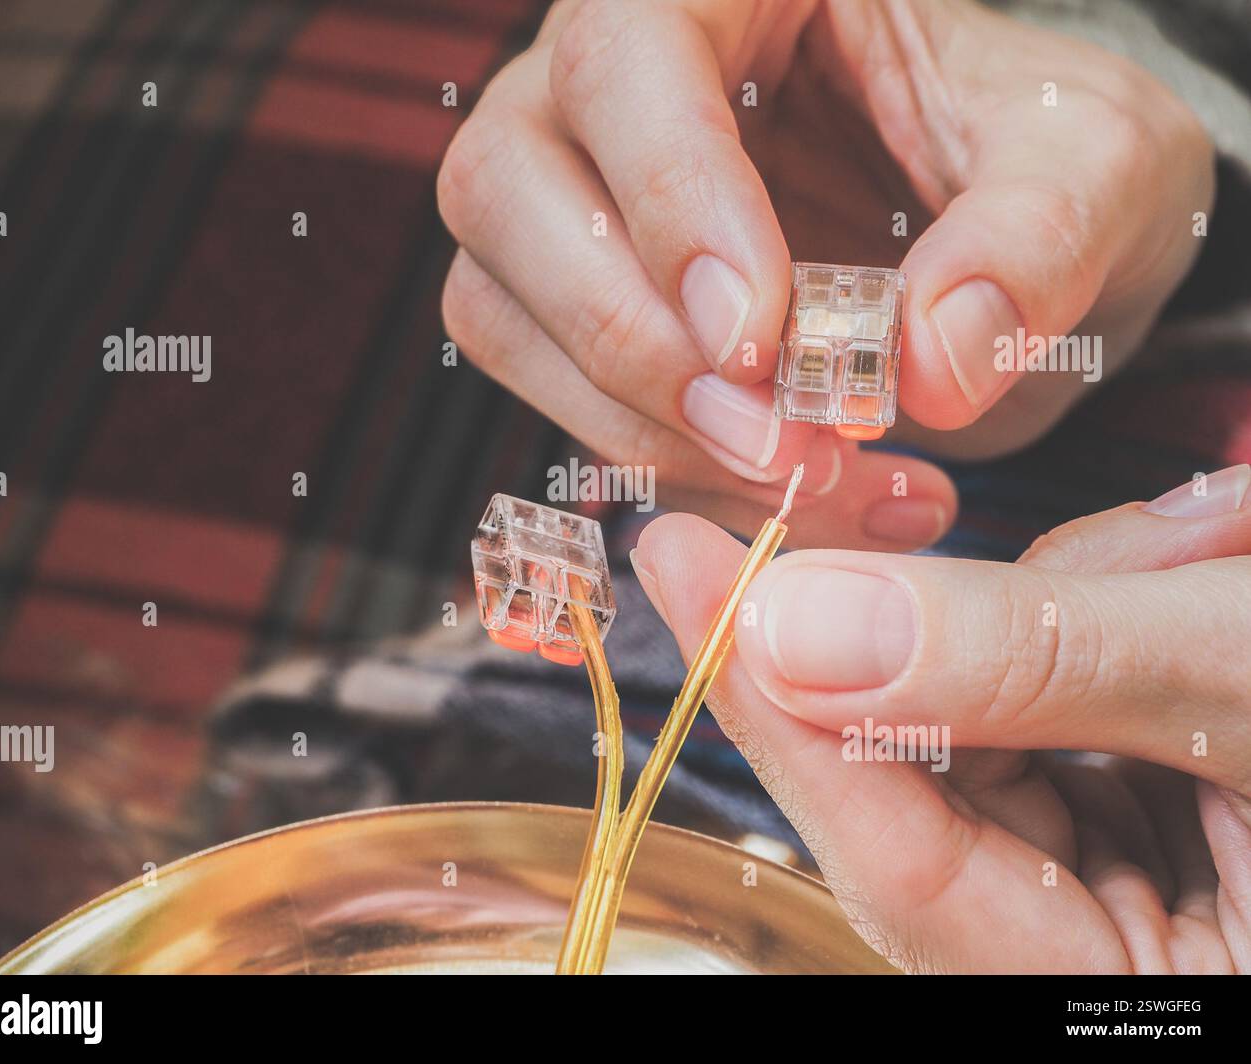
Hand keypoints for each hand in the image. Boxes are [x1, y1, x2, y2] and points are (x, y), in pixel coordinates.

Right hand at [437, 0, 1211, 548]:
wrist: (1004, 232)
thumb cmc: (1036, 156)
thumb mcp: (1094, 167)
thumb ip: (1037, 239)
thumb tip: (930, 363)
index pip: (627, 53)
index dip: (672, 200)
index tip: (761, 343)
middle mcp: (605, 86)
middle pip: (506, 185)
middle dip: (632, 341)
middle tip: (776, 442)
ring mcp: (571, 201)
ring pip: (500, 308)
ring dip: (638, 425)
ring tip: (803, 482)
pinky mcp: (575, 314)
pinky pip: (554, 394)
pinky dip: (658, 467)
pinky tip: (782, 495)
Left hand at [631, 464, 1250, 972]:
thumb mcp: (1248, 681)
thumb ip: (1032, 658)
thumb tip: (799, 626)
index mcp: (1128, 996)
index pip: (900, 863)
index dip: (778, 708)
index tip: (684, 566)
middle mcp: (1105, 944)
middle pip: (928, 778)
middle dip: (923, 625)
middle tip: (833, 503)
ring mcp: (1125, 862)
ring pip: (992, 706)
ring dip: (1074, 597)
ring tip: (1210, 550)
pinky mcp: (1140, 783)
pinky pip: (1058, 680)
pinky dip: (1107, 598)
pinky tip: (1201, 555)